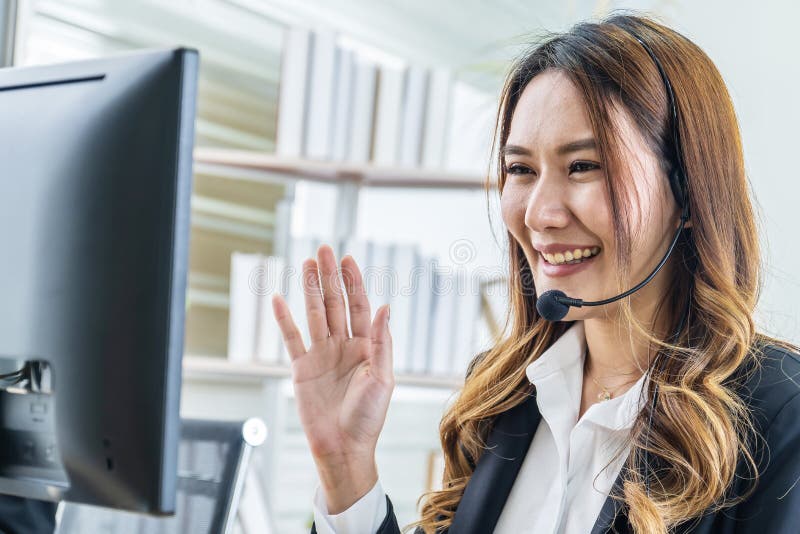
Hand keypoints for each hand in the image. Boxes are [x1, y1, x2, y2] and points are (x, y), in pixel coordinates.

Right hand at [272, 244, 393, 468]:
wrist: (343, 447)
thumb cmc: (368, 417)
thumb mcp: (382, 378)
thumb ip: (382, 341)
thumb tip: (385, 307)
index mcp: (366, 346)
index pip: (359, 307)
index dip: (353, 283)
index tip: (347, 260)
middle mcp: (343, 346)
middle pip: (335, 304)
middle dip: (330, 278)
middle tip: (324, 251)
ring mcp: (322, 355)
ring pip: (314, 314)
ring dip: (309, 289)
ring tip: (305, 264)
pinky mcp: (302, 367)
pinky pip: (292, 338)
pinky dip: (284, 320)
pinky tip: (279, 299)